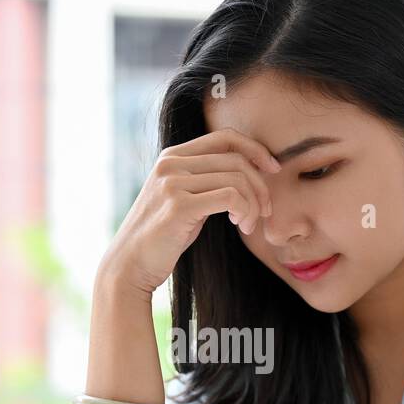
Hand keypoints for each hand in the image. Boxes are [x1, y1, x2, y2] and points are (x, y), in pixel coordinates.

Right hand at [99, 127, 280, 297]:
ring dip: (253, 204)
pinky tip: (239, 225)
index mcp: (173, 156)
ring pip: (237, 179)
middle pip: (236, 159)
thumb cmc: (162, 237)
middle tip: (264, 211)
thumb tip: (246, 173)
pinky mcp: (179, 205)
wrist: (130, 265)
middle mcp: (171, 163)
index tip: (273, 170)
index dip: (256, 149)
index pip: (225, 137)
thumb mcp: (183, 199)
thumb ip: (205, 181)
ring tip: (248, 225)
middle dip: (260, 186)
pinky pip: (230, 197)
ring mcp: (173, 182)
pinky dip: (244, 210)